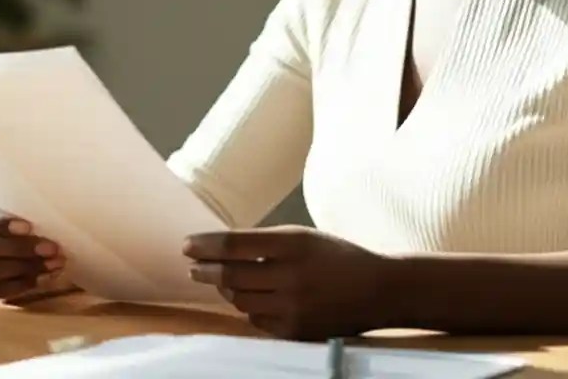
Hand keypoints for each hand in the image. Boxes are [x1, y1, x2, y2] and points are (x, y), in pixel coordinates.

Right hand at [0, 204, 67, 301]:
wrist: (13, 247)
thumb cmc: (21, 225)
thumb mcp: (21, 214)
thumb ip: (29, 214)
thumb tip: (55, 216)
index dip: (1, 223)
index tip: (28, 227)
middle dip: (19, 248)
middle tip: (50, 248)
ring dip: (24, 267)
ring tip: (52, 264)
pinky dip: (22, 285)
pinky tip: (44, 278)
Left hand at [184, 226, 393, 339]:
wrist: (379, 290)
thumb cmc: (338, 257)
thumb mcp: (303, 237)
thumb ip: (266, 242)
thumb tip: (222, 248)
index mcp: (293, 244)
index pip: (235, 245)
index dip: (206, 246)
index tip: (187, 246)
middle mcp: (290, 275)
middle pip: (231, 275)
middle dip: (205, 270)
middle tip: (193, 266)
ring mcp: (293, 307)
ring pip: (240, 300)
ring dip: (225, 289)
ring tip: (220, 280)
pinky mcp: (295, 330)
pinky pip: (256, 320)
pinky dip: (248, 308)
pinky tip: (247, 298)